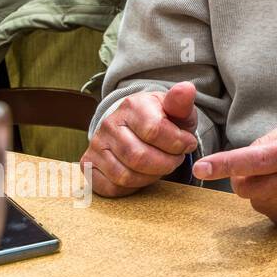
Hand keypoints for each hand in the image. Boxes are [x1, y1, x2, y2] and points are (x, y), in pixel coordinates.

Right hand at [81, 82, 198, 197]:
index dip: (178, 143)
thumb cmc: (163, 119)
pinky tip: (144, 175)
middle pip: (139, 157)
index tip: (188, 144)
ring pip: (125, 176)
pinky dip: (133, 187)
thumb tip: (186, 88)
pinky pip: (111, 188)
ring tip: (162, 166)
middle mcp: (108, 124)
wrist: (137, 126)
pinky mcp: (88, 165)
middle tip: (176, 159)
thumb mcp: (177, 110)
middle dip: (167, 163)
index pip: (154, 130)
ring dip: (152, 176)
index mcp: (132, 106)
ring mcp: (95, 145)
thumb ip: (182, 103)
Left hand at [192, 116, 276, 230]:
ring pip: (259, 204)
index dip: (224, 164)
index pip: (254, 159)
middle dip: (247, 178)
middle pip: (246, 188)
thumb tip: (244, 158)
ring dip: (266, 191)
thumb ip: (271, 138)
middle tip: (267, 167)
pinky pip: (276, 216)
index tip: (200, 168)